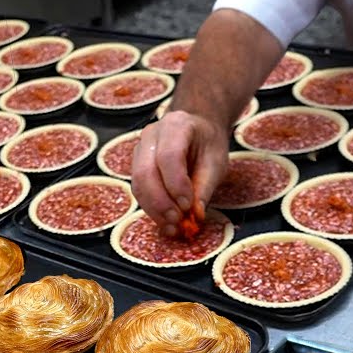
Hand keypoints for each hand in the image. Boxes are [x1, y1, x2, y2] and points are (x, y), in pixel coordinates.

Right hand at [130, 110, 228, 237]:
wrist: (197, 131)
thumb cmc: (207, 144)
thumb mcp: (216, 163)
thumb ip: (205, 188)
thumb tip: (194, 216)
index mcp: (176, 125)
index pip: (169, 156)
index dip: (176, 184)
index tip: (188, 205)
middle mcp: (151, 135)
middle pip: (146, 172)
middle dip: (161, 202)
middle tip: (177, 221)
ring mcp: (139, 150)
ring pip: (138, 184)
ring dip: (154, 210)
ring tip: (172, 227)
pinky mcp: (135, 167)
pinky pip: (138, 191)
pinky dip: (151, 209)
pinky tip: (165, 222)